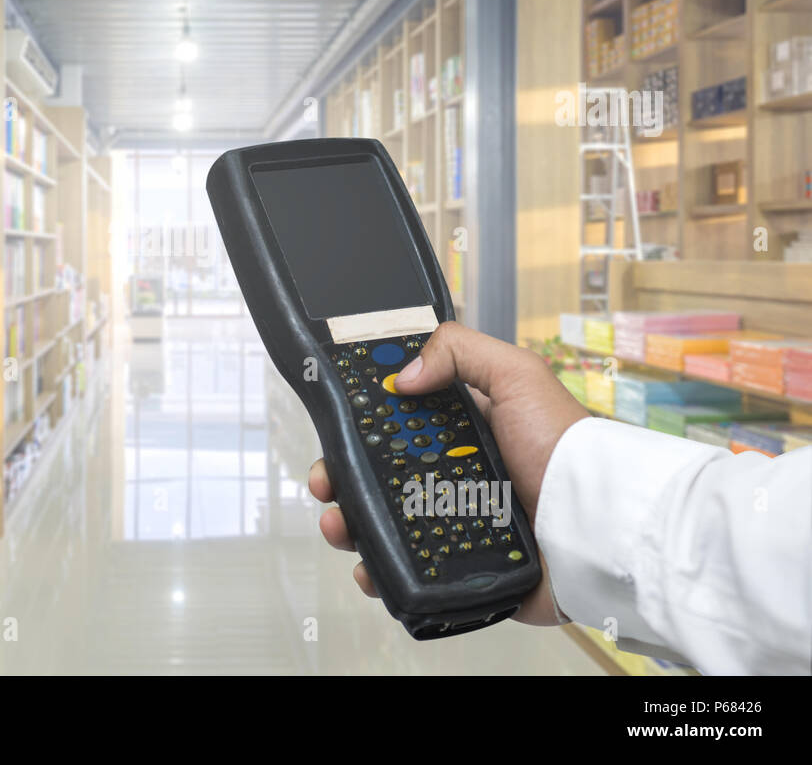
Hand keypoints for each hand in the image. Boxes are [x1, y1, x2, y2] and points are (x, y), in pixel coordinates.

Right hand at [308, 321, 589, 624]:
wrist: (596, 526)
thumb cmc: (565, 449)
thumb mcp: (517, 376)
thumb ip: (461, 353)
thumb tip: (405, 374)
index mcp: (460, 430)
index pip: (396, 423)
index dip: (358, 425)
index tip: (333, 429)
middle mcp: (453, 475)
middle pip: (378, 475)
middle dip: (341, 479)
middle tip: (326, 485)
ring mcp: (453, 522)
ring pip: (382, 523)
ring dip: (349, 524)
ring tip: (340, 527)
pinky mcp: (459, 566)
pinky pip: (407, 569)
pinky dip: (378, 570)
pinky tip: (367, 567)